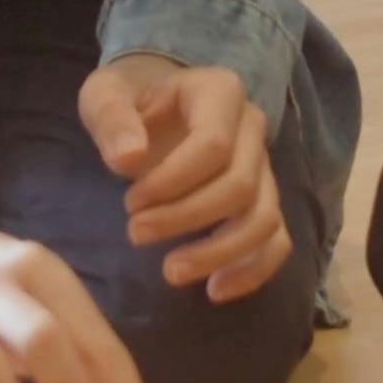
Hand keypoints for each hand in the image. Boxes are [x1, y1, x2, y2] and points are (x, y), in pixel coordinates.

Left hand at [79, 55, 288, 303]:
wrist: (152, 102)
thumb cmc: (129, 99)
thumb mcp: (105, 94)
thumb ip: (112, 118)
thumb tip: (127, 159)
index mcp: (220, 92)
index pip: (214, 144)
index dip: (173, 181)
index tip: (130, 203)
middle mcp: (253, 128)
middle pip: (240, 185)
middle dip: (187, 219)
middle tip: (135, 234)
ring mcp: (264, 166)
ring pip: (264, 218)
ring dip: (219, 253)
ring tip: (170, 272)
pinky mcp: (263, 200)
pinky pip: (277, 241)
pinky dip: (254, 271)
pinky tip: (215, 290)